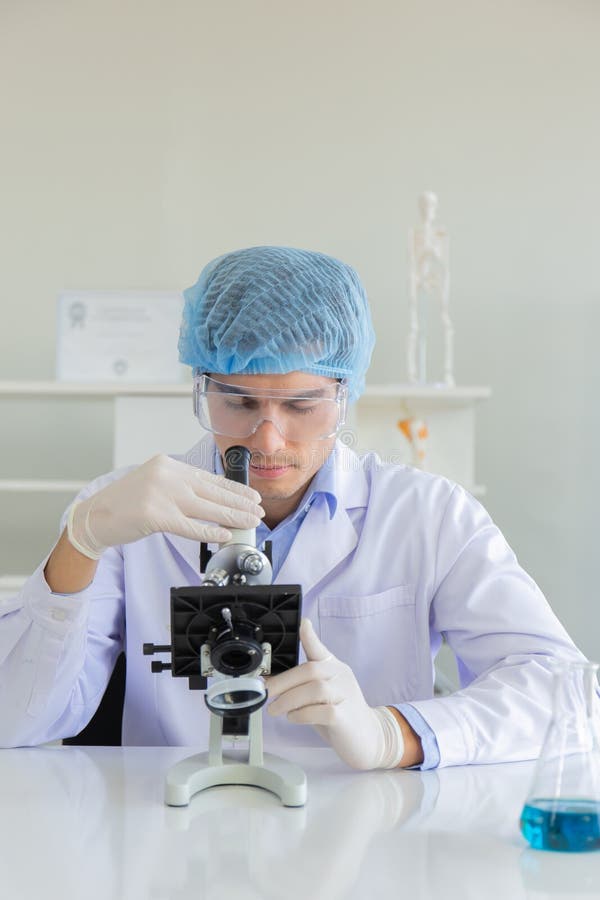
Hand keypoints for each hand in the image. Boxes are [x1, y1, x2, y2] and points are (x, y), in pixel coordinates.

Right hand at [67, 454, 263, 558]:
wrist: (94, 517)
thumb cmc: (125, 504)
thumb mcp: (154, 484)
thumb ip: (180, 487)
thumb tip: (213, 500)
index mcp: (168, 464)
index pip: (209, 477)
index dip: (235, 489)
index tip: (252, 496)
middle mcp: (167, 475)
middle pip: (213, 492)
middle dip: (240, 503)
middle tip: (260, 511)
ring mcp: (161, 494)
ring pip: (208, 508)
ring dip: (233, 517)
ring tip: (251, 523)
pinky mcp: (155, 515)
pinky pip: (191, 526)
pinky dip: (211, 532)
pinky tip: (225, 535)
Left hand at [266, 618, 404, 769]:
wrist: (368, 737)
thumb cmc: (339, 713)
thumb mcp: (320, 694)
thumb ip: (301, 685)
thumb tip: (270, 682)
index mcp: (334, 667)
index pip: (320, 649)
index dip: (310, 636)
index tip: (303, 624)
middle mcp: (341, 677)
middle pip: (310, 671)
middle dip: (283, 682)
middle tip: (266, 693)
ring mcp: (345, 695)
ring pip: (314, 690)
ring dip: (289, 700)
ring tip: (276, 709)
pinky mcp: (346, 717)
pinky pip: (321, 711)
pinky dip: (302, 714)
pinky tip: (294, 718)